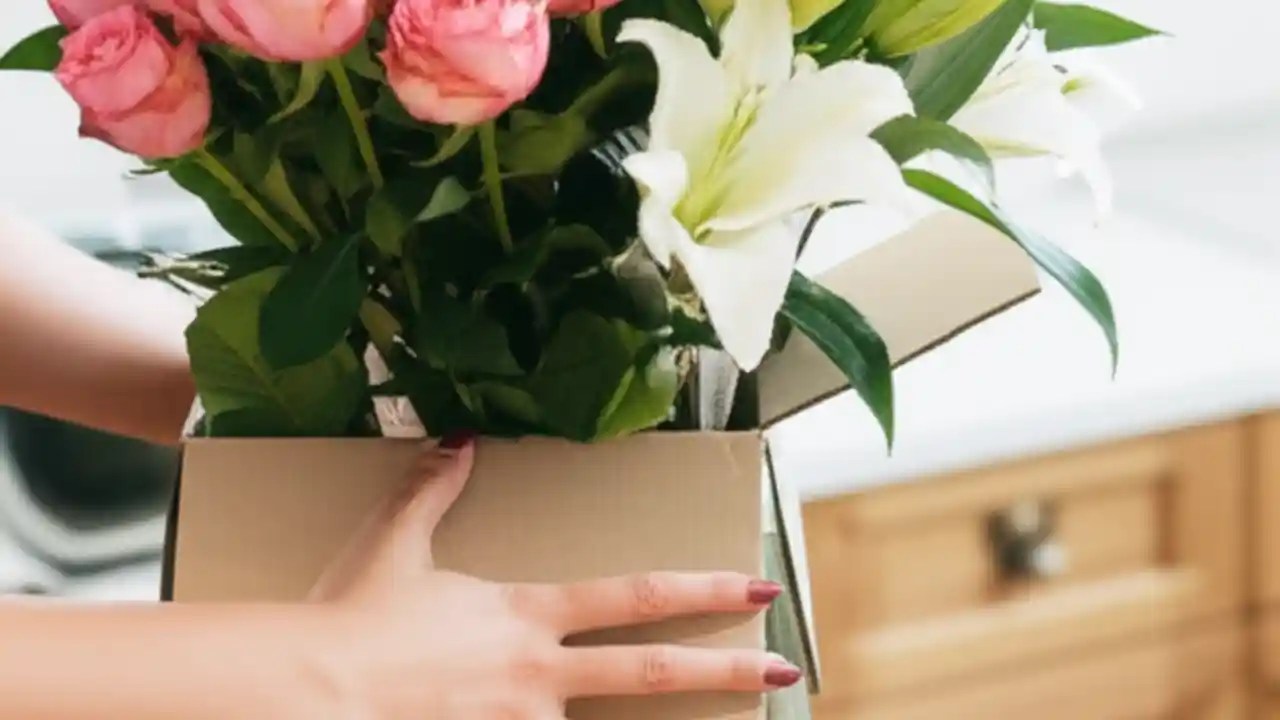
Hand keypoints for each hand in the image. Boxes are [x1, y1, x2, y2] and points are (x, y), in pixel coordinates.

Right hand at [309, 434, 799, 718]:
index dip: (701, 588)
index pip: (636, 595)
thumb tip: (461, 441)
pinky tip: (526, 717)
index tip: (752, 585)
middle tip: (783, 668)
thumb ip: (433, 489)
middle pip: (652, 669)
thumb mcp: (395, 545)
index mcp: (527, 614)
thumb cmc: (352, 622)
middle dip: (726, 669)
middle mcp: (539, 671)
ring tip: (641, 704)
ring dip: (613, 713)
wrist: (314, 691)